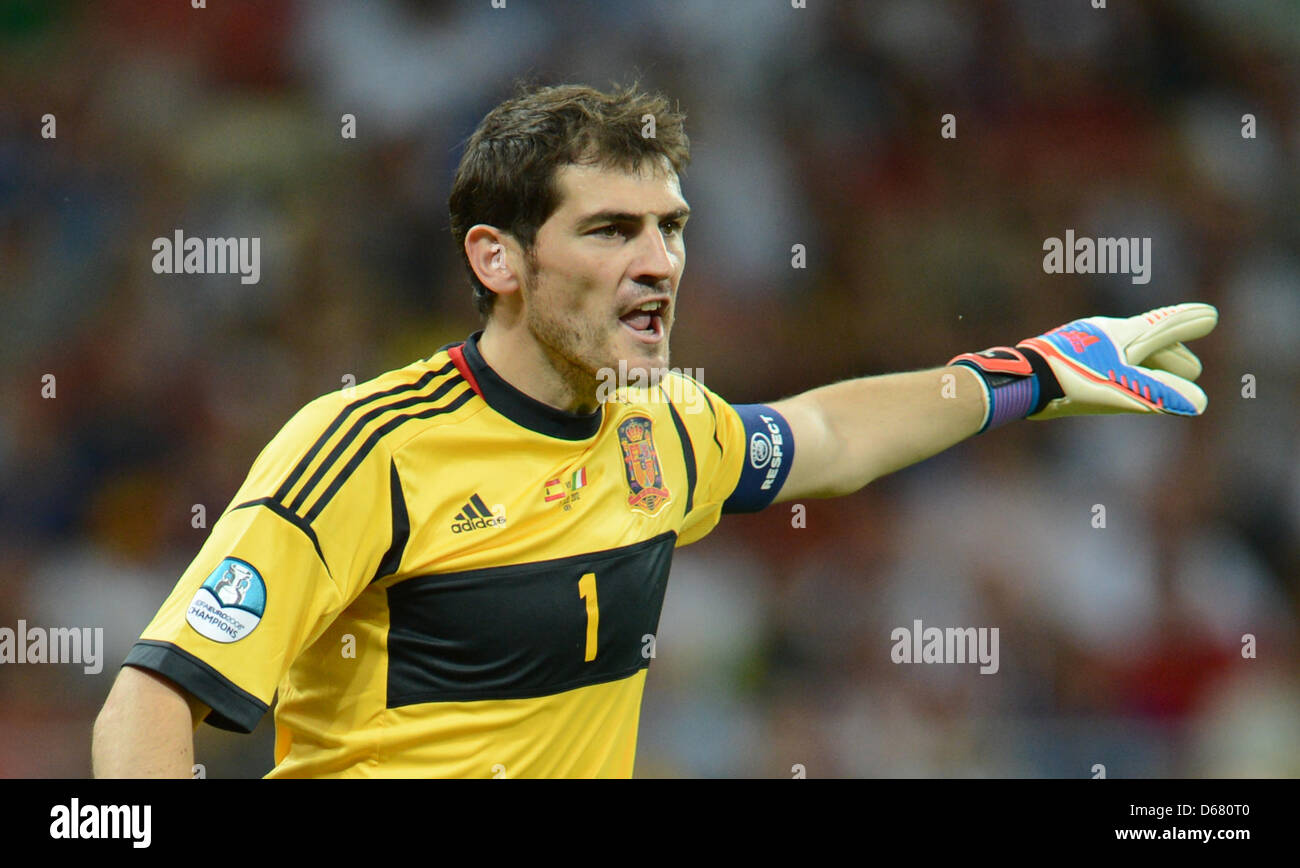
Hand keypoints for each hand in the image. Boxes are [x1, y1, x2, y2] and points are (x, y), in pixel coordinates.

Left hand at [949, 302, 1218, 430]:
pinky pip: (1104, 358)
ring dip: (1146, 363)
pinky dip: (1121, 368)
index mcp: (1123, 334)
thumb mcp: (1120, 389)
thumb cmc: (1070, 381)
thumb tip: (1198, 403)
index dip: (1187, 323)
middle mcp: (1104, 332)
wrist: (1019, 379)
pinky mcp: (1064, 356)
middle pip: (1148, 341)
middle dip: (1173, 355)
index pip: (1164, 326)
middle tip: (1192, 369)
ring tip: (1157, 376)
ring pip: (1125, 350)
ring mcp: (1082, 342)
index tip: (1210, 316)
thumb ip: (1158, 394)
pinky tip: (1113, 379)